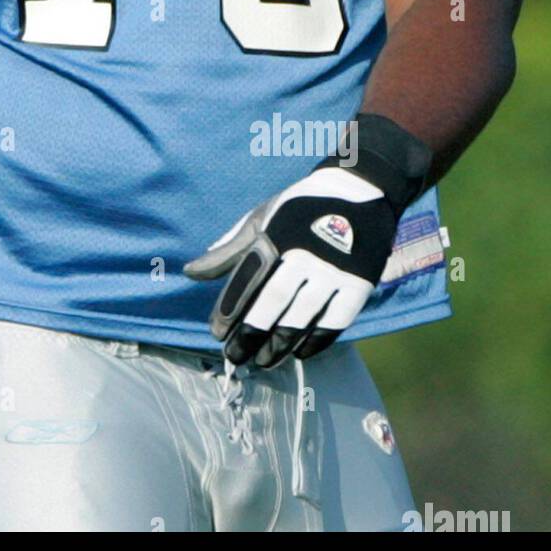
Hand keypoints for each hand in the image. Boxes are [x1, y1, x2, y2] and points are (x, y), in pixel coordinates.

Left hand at [184, 167, 400, 368]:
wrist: (358, 189)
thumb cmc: (299, 207)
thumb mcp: (261, 219)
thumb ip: (229, 249)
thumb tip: (191, 273)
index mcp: (275, 235)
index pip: (246, 279)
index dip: (229, 310)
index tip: (216, 333)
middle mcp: (303, 253)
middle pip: (272, 302)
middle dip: (249, 334)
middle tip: (234, 356)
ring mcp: (333, 270)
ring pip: (302, 317)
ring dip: (279, 344)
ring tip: (263, 361)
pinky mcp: (359, 282)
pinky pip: (336, 321)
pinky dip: (317, 341)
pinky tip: (300, 352)